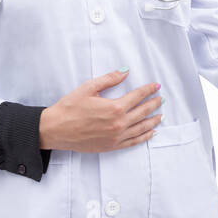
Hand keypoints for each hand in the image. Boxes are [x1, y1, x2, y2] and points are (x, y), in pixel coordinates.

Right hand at [39, 70, 163, 152]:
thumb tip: (125, 71)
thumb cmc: (69, 108)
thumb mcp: (88, 88)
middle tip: (161, 99)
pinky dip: (144, 136)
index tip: (156, 86)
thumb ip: (109, 79)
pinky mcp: (111, 146)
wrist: (55, 129)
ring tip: (160, 115)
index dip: (149, 90)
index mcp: (114, 107)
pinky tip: (151, 132)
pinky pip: (133, 141)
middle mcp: (119, 123)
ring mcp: (116, 137)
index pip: (138, 96)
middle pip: (143, 112)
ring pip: (141, 128)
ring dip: (153, 121)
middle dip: (154, 104)